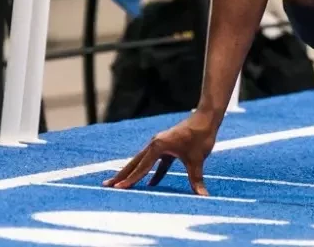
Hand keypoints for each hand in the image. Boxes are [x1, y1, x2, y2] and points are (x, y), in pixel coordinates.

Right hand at [103, 110, 217, 194]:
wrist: (206, 117)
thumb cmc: (200, 136)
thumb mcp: (197, 159)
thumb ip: (196, 178)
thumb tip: (203, 196)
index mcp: (158, 145)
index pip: (142, 167)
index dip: (131, 179)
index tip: (118, 188)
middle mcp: (155, 144)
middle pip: (135, 163)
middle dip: (121, 175)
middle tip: (106, 185)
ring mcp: (160, 144)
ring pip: (143, 162)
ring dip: (132, 173)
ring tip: (119, 184)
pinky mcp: (167, 146)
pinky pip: (156, 162)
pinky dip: (153, 172)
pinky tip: (151, 184)